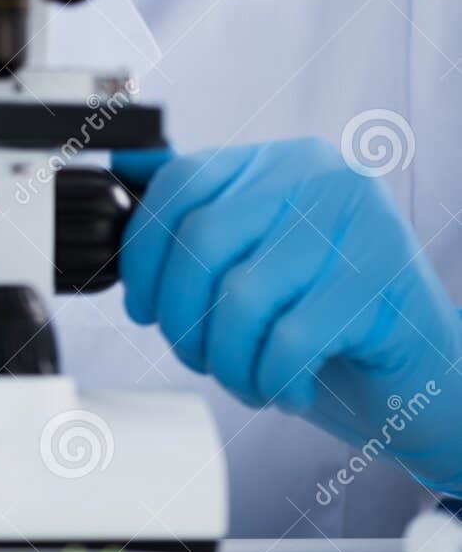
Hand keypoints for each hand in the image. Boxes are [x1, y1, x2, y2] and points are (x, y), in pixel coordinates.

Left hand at [113, 139, 461, 495]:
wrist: (428, 384)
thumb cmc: (331, 328)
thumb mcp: (254, 266)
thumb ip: (197, 214)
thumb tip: (124, 167)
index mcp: (284, 163)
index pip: (181, 181)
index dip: (144, 253)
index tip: (145, 306)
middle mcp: (323, 177)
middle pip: (202, 238)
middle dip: (182, 318)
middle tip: (201, 356)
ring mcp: (360, 224)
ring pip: (242, 297)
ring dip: (229, 361)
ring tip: (249, 379)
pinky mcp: (384, 283)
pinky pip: (290, 340)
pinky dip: (274, 380)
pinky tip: (288, 388)